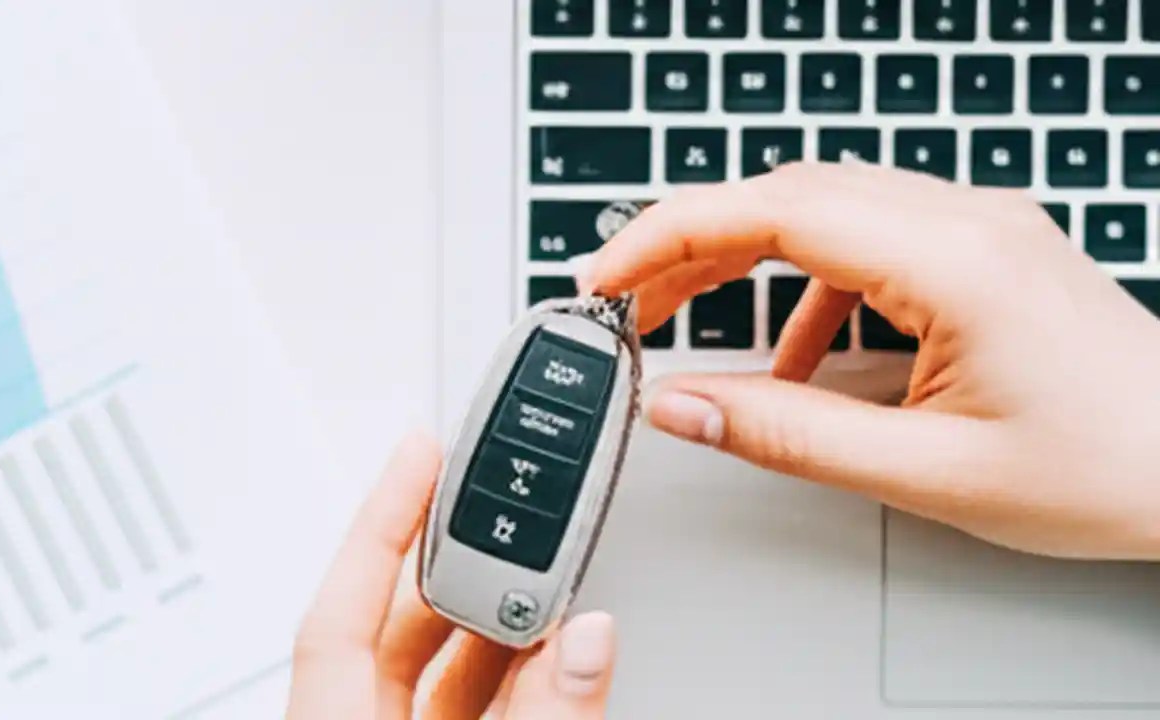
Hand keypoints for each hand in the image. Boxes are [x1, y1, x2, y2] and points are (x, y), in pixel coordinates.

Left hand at [285, 432, 617, 718]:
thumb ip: (548, 713)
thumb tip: (588, 639)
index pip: (340, 611)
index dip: (382, 520)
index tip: (417, 453)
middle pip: (387, 626)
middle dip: (457, 566)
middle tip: (502, 511)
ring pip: (422, 667)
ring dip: (486, 625)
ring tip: (542, 587)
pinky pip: (444, 705)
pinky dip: (495, 676)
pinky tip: (545, 660)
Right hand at [581, 162, 1159, 560]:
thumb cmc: (1106, 470)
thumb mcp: (926, 473)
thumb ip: (787, 435)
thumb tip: (683, 405)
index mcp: (954, 262)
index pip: (774, 212)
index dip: (670, 237)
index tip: (605, 277)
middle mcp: (967, 222)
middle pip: (787, 195)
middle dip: (689, 243)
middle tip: (625, 302)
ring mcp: (979, 228)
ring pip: (821, 207)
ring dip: (739, 255)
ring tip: (680, 315)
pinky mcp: (982, 250)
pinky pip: (867, 242)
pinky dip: (805, 288)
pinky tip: (789, 353)